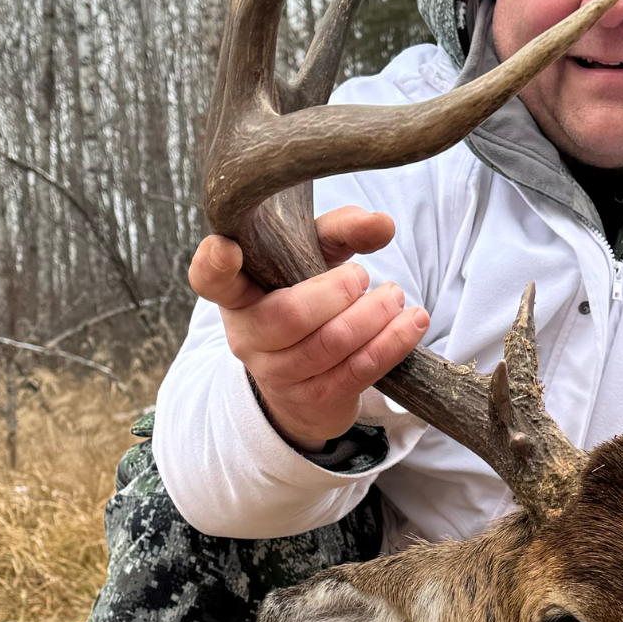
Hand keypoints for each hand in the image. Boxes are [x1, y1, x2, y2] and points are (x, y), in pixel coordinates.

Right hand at [189, 206, 429, 450]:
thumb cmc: (304, 300)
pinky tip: (412, 323)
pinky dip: (392, 343)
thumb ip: (340, 232)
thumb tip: (381, 223)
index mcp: (237, 295)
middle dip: (336, 292)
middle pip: (290, 316)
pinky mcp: (317, 398)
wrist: (302, 385)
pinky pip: (359, 370)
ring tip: (394, 297)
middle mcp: (248, 336)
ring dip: (373, 316)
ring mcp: (279, 373)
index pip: (210, 280)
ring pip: (330, 344)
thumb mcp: (311, 259)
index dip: (212, 265)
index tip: (226, 247)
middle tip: (363, 276)